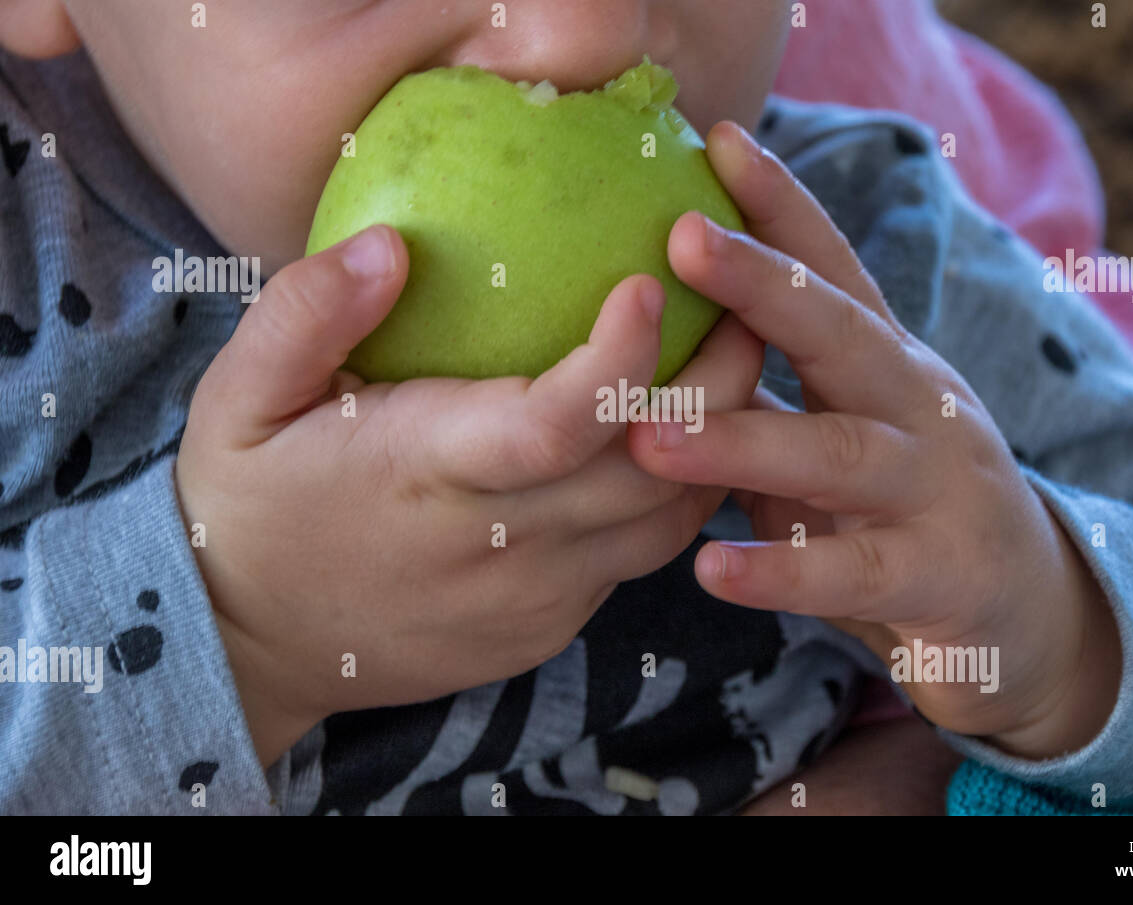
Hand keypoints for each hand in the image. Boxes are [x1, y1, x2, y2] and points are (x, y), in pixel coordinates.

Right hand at [177, 224, 762, 765]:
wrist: (249, 643)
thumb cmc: (248, 504)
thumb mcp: (237, 398)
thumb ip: (307, 314)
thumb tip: (391, 244)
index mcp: (428, 475)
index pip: (553, 426)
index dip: (619, 362)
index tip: (653, 283)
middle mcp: (501, 546)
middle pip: (649, 472)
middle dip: (719, 384)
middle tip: (747, 299)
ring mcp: (536, 597)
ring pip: (667, 521)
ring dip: (718, 442)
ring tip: (736, 356)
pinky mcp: (549, 625)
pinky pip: (639, 556)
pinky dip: (677, 494)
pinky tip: (683, 436)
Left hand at [629, 123, 1120, 759]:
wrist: (1022, 605)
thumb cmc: (898, 503)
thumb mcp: (837, 429)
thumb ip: (761, 391)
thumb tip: (650, 341)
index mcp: (884, 362)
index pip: (835, 270)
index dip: (783, 205)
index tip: (722, 139)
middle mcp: (917, 406)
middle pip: (844, 333)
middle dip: (766, 282)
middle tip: (681, 236)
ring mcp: (935, 488)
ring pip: (840, 453)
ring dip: (741, 441)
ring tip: (647, 435)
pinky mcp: (937, 576)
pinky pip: (854, 573)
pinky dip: (783, 572)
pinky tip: (712, 569)